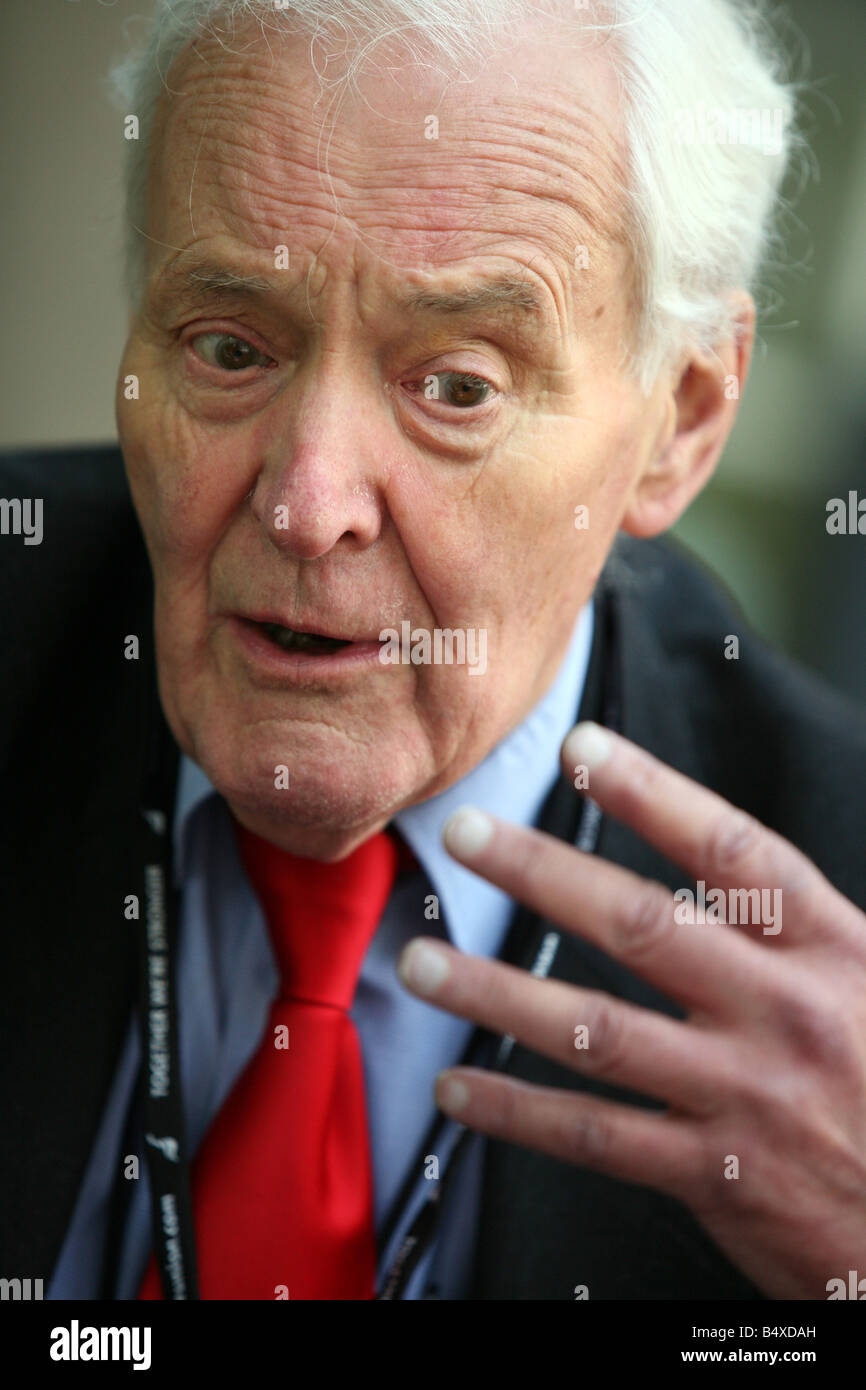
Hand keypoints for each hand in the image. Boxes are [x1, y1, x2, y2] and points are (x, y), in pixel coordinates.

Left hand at [396, 722, 865, 1299]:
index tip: (581, 750)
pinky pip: (594, 1135)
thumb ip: (797, 929)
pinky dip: (517, 1111)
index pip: (730, 852)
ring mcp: (744, 1095)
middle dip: (543, 873)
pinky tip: (460, 1086)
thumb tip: (718, 863)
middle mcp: (782, 1013)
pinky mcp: (715, 1175)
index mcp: (832, 951)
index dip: (652, 794)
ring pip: (598, 1030)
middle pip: (643, 925)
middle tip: (468, 835)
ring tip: (424, 963)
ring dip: (498, 992)